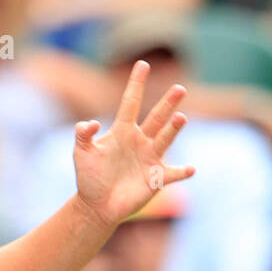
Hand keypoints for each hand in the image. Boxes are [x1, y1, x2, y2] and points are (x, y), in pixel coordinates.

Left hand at [71, 60, 194, 228]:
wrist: (97, 206)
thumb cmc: (89, 178)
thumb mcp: (81, 154)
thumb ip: (82, 135)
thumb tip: (90, 123)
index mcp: (122, 131)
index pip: (131, 103)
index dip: (136, 84)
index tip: (142, 64)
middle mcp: (140, 141)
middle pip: (157, 117)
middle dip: (168, 103)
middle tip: (179, 88)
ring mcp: (150, 158)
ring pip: (166, 139)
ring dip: (174, 129)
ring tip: (180, 118)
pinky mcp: (156, 178)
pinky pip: (172, 174)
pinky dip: (181, 172)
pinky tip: (189, 169)